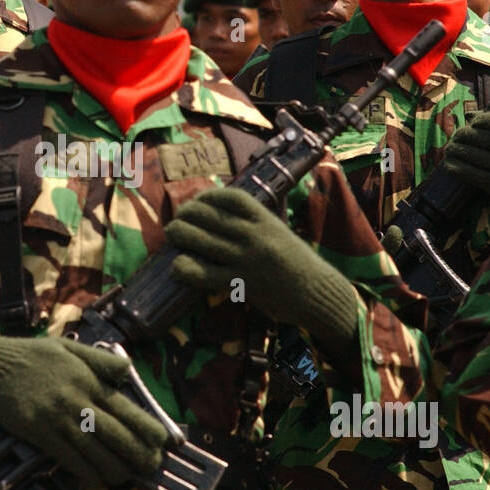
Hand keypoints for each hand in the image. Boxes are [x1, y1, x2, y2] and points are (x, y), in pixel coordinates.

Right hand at [0, 333, 167, 486]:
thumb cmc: (32, 356)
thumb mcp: (70, 347)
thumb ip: (100, 360)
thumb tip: (128, 369)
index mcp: (88, 379)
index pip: (126, 407)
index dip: (147, 427)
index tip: (162, 441)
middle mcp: (78, 399)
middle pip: (116, 433)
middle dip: (137, 454)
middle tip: (151, 467)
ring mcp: (58, 417)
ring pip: (94, 451)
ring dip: (114, 468)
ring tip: (127, 477)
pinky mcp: (39, 432)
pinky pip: (68, 457)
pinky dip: (85, 471)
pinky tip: (96, 479)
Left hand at [164, 186, 359, 357]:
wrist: (317, 294)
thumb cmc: (299, 264)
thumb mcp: (281, 234)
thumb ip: (258, 223)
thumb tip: (229, 214)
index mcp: (267, 220)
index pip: (232, 198)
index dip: (209, 195)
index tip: (198, 199)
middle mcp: (256, 235)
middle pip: (211, 216)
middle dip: (188, 213)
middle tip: (178, 217)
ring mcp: (248, 259)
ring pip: (203, 240)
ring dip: (180, 233)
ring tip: (171, 232)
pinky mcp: (242, 283)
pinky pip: (205, 273)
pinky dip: (186, 268)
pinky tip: (178, 266)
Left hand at [443, 111, 489, 216]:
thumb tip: (470, 115)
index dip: (484, 119)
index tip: (472, 123)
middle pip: (485, 138)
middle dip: (464, 135)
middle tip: (454, 138)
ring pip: (475, 155)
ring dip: (456, 151)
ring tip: (448, 150)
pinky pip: (473, 174)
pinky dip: (457, 168)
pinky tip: (449, 166)